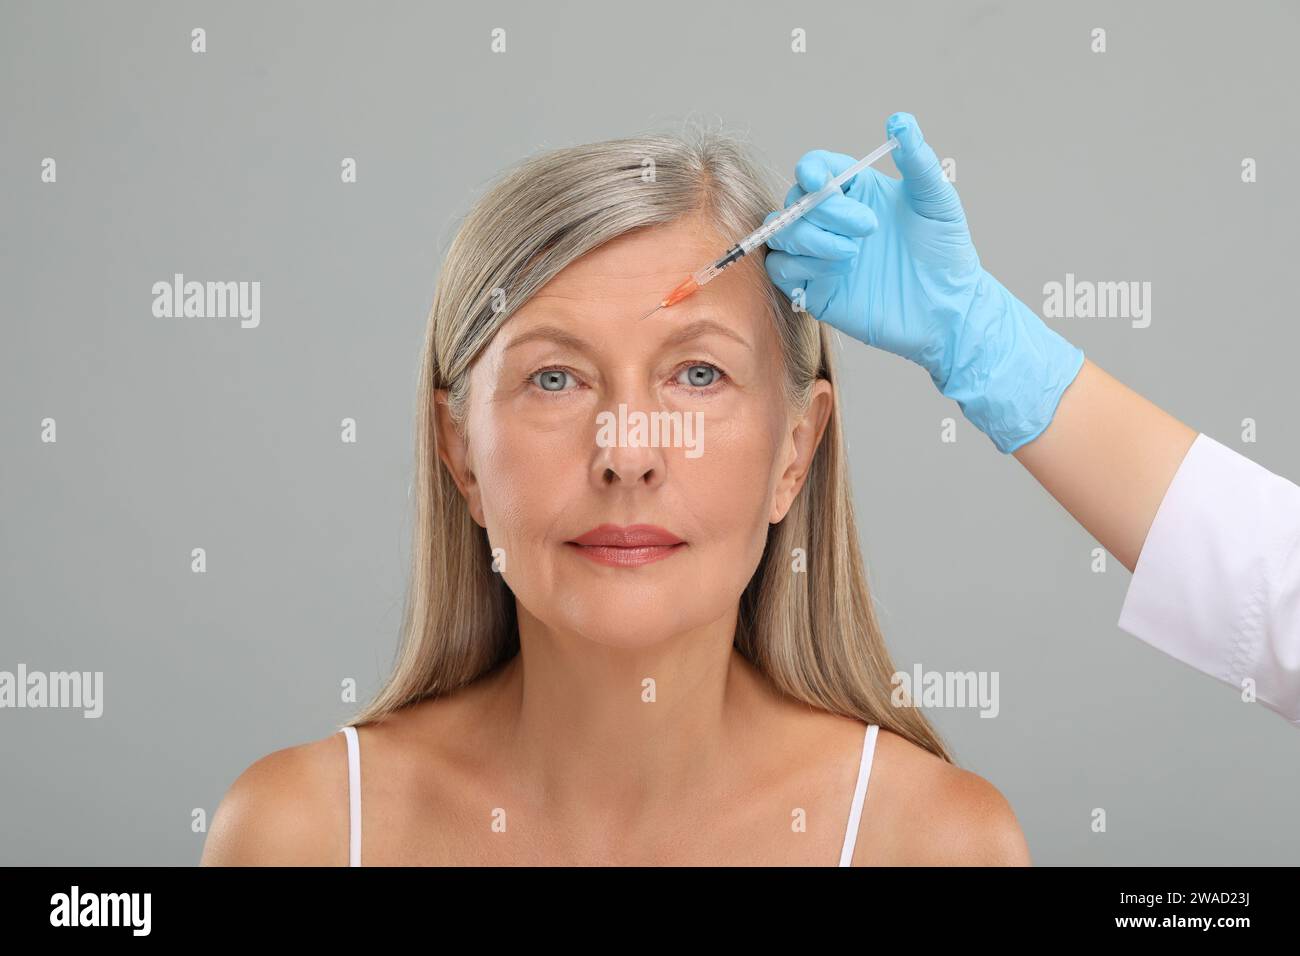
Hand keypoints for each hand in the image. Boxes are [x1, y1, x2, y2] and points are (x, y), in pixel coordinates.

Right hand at [763, 111, 1084, 453]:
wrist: (945, 309)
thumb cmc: (945, 253)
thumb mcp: (936, 201)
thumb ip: (917, 161)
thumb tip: (901, 120)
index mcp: (857, 192)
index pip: (817, 169)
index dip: (811, 170)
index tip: (821, 181)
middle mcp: (832, 221)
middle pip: (795, 200)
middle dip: (824, 211)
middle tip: (868, 228)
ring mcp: (819, 254)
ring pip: (782, 232)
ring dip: (811, 239)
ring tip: (853, 254)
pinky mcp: (812, 287)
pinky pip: (780, 268)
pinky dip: (801, 265)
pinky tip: (838, 271)